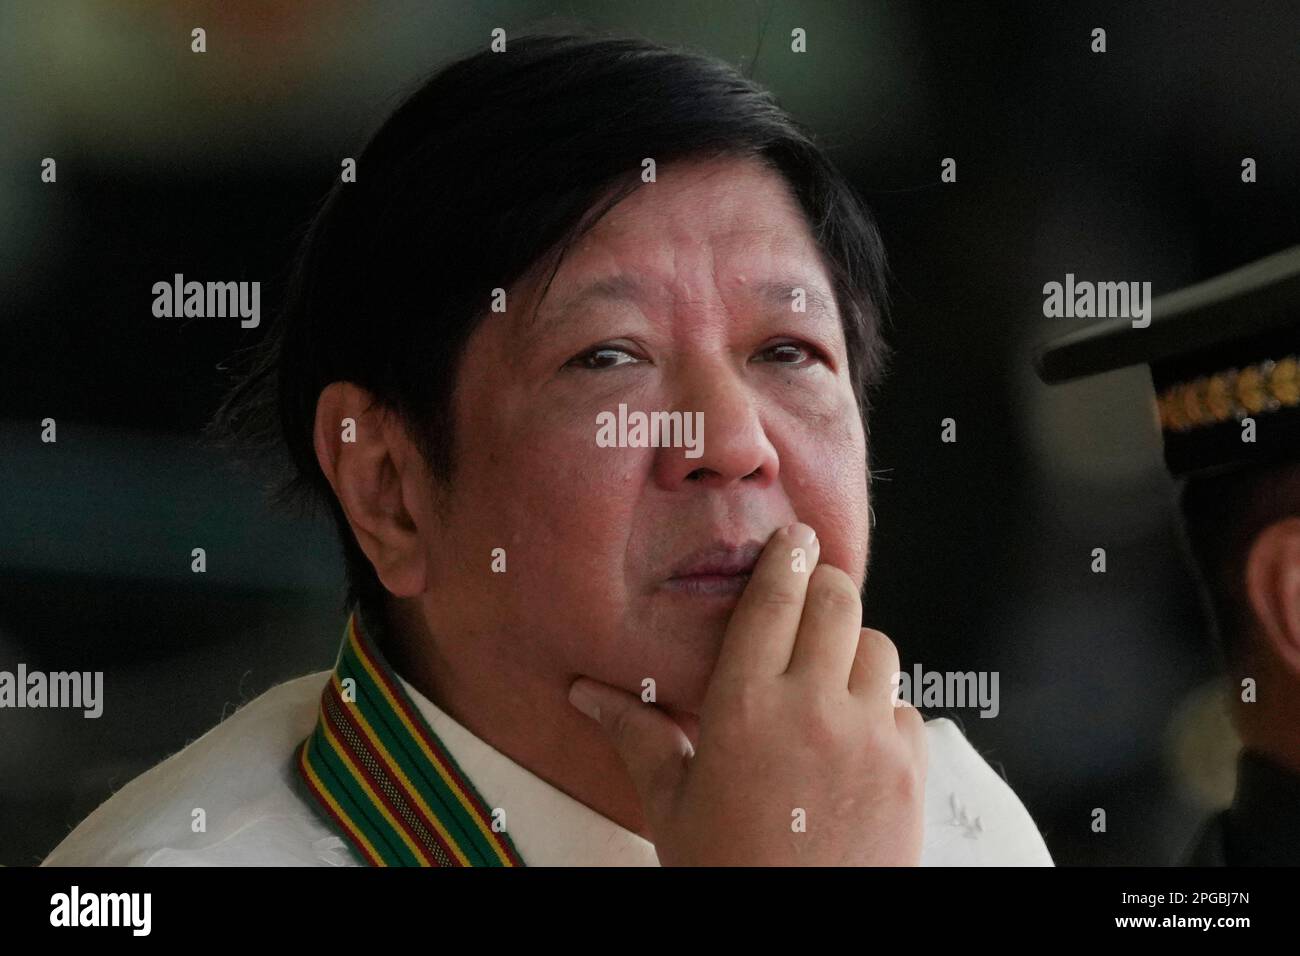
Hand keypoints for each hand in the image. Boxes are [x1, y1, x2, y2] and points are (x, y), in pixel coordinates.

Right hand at [568, 522, 926, 864]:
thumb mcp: (672, 804)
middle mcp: (812, 708)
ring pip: (879, 648)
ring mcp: (870, 737)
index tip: (791, 539)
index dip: (787, 556)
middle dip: (825, 587)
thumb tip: (585, 694)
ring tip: (828, 677)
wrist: (797, 939)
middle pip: (839, 601)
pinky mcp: (910, 769)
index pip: (775, 598)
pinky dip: (883, 710)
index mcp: (744, 706)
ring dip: (855, 649)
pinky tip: (854, 740)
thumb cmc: (730, 871)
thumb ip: (636, 735)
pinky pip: (906, 708)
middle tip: (811, 593)